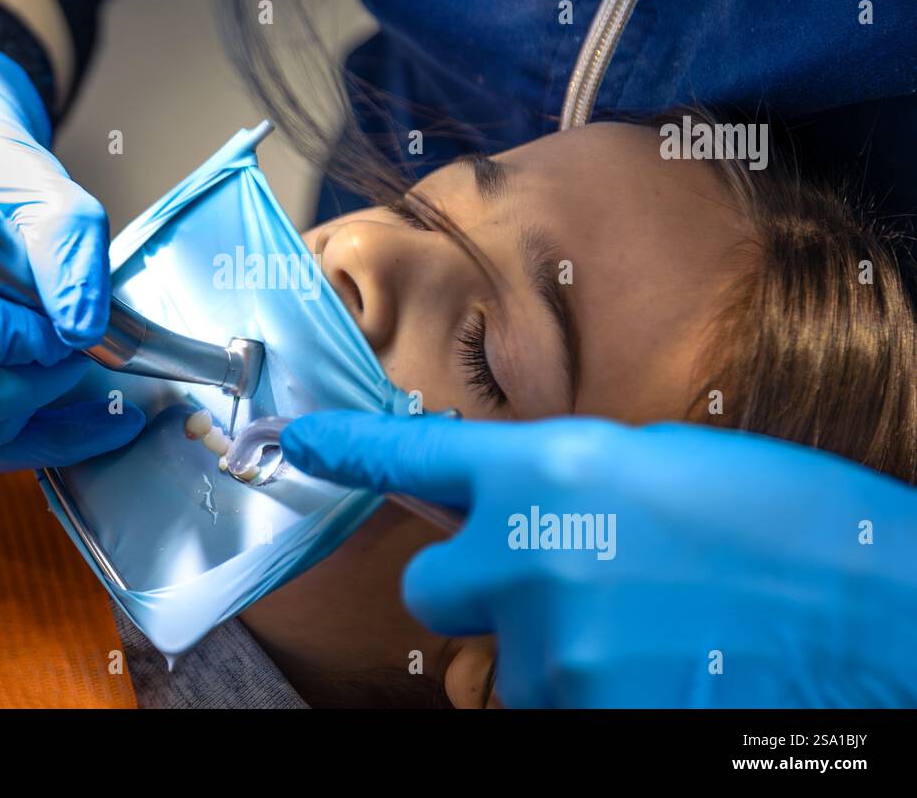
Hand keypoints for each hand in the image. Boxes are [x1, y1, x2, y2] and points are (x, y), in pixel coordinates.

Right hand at [0, 33, 142, 469]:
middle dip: (38, 387)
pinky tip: (48, 418)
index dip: (18, 344)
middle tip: (77, 352)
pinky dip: (0, 437)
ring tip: (84, 392)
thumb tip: (81, 332)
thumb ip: (72, 257)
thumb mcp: (49, 195)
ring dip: (31, 424)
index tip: (60, 323)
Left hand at [282, 412, 916, 706]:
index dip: (346, 450)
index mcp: (547, 471)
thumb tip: (513, 512)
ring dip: (551, 649)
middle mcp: (526, 555)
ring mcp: (550, 647)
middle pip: (431, 589)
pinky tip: (655, 664)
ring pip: (502, 660)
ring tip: (645, 628)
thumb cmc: (778, 520)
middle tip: (552, 584)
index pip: (414, 455)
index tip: (297, 443)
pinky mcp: (583, 713)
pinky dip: (591, 691)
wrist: (872, 606)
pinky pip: (550, 706)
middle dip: (473, 588)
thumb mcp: (653, 466)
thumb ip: (559, 486)